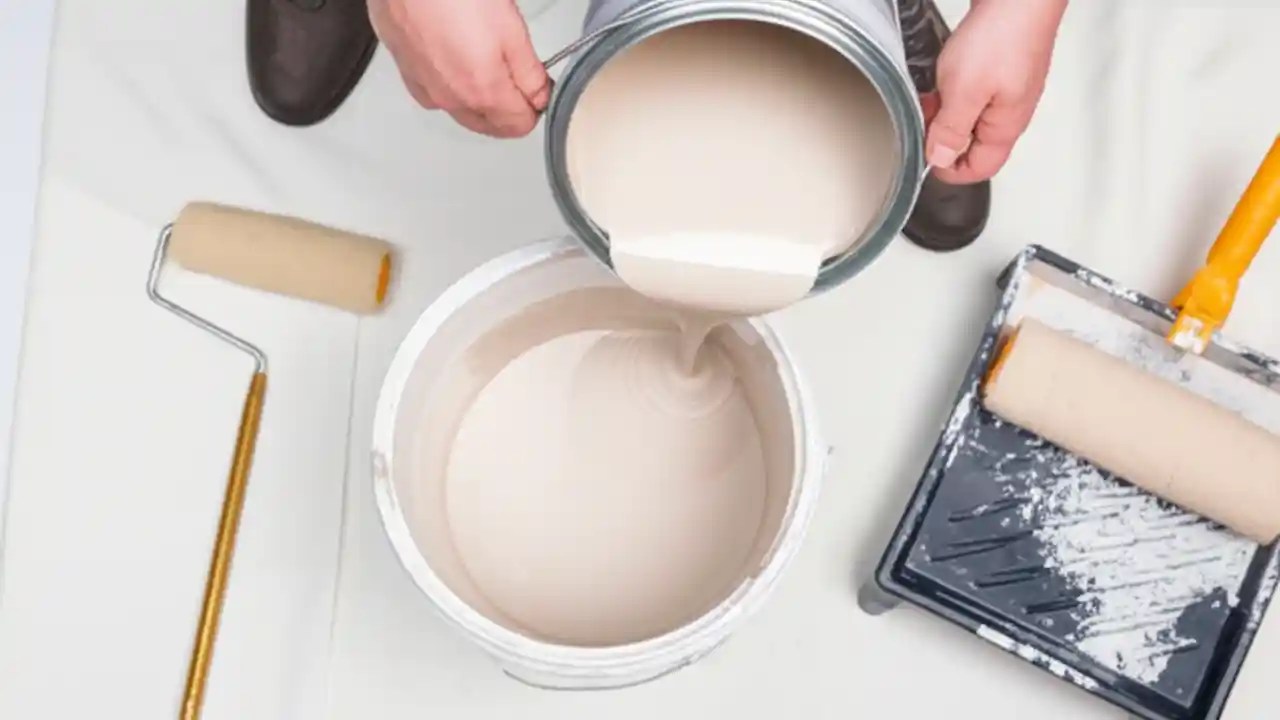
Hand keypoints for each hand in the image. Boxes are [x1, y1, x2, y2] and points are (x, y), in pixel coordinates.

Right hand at [369, 0, 549, 137]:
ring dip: (478, 97)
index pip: (518, 126)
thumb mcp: (511, 31)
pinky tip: (453, 55)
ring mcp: (425, 89)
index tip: (537, 83)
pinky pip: (436, 92)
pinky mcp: (406, 73)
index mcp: (483, 94)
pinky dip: (450, 84)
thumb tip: (539, 99)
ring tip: (482, 56)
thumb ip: (529, 74)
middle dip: (508, 107)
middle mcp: (451, 101)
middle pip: (490, 124)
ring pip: (462, 110)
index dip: (534, 107)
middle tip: (514, 70)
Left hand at [923, 0, 1066, 182]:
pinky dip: (954, 89)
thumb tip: (941, 159)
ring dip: (946, 110)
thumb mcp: (965, 91)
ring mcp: (1008, 88)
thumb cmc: (1002, 35)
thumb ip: (951, 129)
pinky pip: (974, 91)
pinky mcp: (1002, 67)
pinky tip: (944, 74)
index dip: (949, 170)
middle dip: (943, 136)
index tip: (925, 157)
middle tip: (923, 118)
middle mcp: (1010, 111)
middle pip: (973, 143)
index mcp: (1006, 126)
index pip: (980, 169)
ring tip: (931, 93)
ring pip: (971, 115)